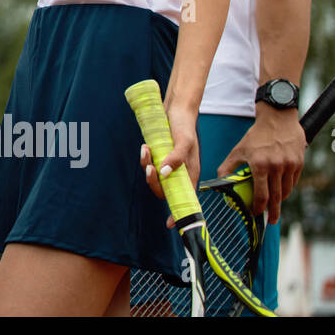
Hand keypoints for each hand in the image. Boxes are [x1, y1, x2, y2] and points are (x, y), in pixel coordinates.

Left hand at [140, 103, 200, 229]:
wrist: (176, 110)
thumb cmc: (184, 126)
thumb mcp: (184, 142)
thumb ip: (176, 158)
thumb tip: (164, 173)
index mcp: (190, 173)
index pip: (186, 198)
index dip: (179, 211)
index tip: (172, 224)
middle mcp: (179, 172)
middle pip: (164, 190)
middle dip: (154, 183)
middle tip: (150, 169)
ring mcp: (168, 165)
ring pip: (154, 178)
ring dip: (147, 167)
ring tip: (146, 150)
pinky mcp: (159, 157)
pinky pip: (149, 165)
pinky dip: (145, 158)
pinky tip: (145, 147)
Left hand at [218, 104, 305, 223]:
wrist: (278, 119)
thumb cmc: (256, 136)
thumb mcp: (238, 150)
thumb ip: (228, 167)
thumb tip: (219, 182)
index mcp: (260, 165)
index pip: (261, 194)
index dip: (258, 207)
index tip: (256, 214)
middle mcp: (276, 166)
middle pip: (276, 197)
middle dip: (273, 212)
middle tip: (270, 221)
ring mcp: (290, 165)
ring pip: (286, 191)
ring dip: (280, 200)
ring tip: (275, 206)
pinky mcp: (299, 163)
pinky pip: (293, 182)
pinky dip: (287, 188)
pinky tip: (281, 191)